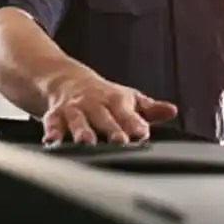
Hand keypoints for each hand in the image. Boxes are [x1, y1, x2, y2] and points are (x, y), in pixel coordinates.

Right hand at [41, 66, 176, 144]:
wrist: (67, 81)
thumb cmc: (104, 96)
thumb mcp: (129, 99)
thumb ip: (150, 109)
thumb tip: (172, 111)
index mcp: (116, 100)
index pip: (127, 112)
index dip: (134, 122)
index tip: (142, 133)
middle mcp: (95, 103)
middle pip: (104, 117)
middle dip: (111, 129)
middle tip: (119, 141)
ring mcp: (75, 109)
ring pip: (78, 120)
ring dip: (81, 130)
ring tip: (86, 142)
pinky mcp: (56, 115)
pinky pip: (52, 122)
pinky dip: (52, 131)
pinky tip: (52, 141)